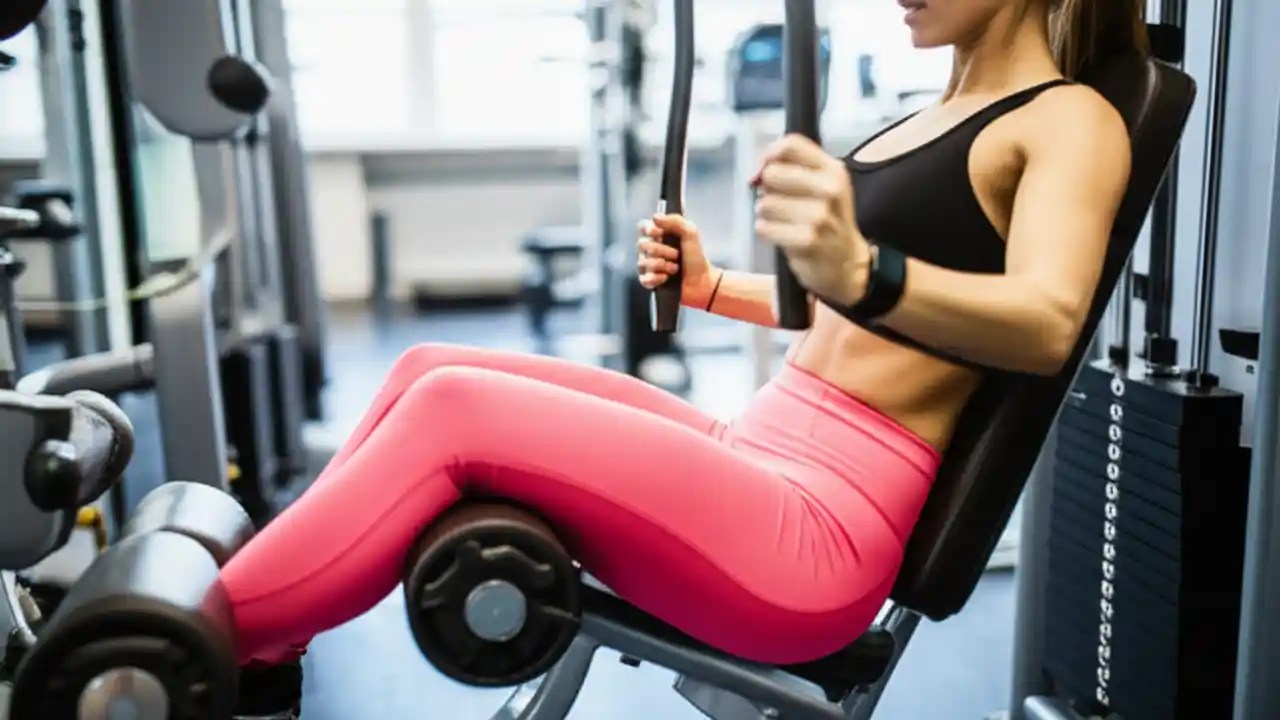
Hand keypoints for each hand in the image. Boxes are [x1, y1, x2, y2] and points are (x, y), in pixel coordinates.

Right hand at [636, 214, 719, 307]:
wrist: (702, 281)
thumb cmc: (696, 257)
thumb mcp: (690, 233)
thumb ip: (675, 221)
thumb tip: (655, 217)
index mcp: (659, 235)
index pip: (643, 227)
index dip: (649, 229)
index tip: (659, 234)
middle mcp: (650, 249)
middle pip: (642, 245)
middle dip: (661, 251)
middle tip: (676, 255)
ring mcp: (648, 266)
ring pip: (643, 262)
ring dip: (662, 265)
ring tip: (675, 268)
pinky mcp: (649, 281)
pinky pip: (644, 278)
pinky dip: (656, 278)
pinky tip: (666, 278)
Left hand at [752, 134, 871, 305]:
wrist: (845, 263)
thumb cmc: (825, 220)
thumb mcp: (821, 186)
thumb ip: (791, 168)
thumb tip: (756, 173)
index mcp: (834, 170)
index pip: (790, 145)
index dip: (767, 156)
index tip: (762, 171)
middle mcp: (831, 189)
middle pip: (772, 173)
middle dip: (767, 190)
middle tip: (781, 204)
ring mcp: (820, 216)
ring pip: (765, 203)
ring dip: (767, 215)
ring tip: (786, 223)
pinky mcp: (807, 241)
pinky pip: (764, 227)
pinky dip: (767, 232)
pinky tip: (783, 236)